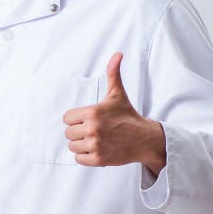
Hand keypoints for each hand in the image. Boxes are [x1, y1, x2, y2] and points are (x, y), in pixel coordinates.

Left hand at [63, 52, 165, 173]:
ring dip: (81, 144)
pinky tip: (97, 149)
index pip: (67, 118)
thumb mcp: (117, 94)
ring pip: (72, 146)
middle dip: (79, 132)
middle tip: (94, 130)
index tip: (89, 119)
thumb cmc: (127, 116)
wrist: (145, 139)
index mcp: (92, 112)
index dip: (76, 119)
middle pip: (68, 133)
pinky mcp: (98, 159)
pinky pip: (78, 159)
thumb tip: (118, 54)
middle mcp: (92, 129)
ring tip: (96, 139)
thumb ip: (113, 73)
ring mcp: (95, 145)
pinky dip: (85, 156)